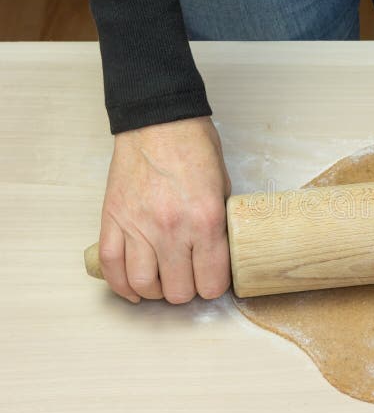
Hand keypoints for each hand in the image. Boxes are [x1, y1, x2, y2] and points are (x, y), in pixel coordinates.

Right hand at [98, 116, 231, 302]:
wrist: (159, 122)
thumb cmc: (194, 149)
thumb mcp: (224, 188)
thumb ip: (220, 224)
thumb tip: (219, 254)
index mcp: (205, 221)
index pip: (211, 282)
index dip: (214, 287)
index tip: (212, 280)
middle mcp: (171, 229)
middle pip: (177, 291)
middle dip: (186, 290)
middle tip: (189, 279)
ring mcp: (138, 226)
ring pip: (142, 284)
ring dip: (155, 291)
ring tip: (163, 281)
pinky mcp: (112, 220)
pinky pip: (111, 266)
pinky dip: (121, 284)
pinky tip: (133, 288)